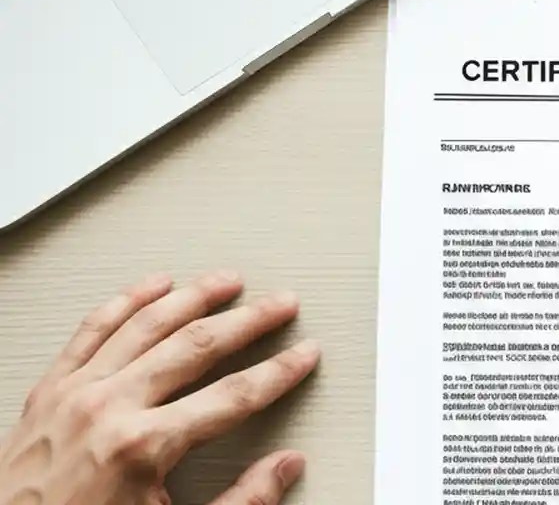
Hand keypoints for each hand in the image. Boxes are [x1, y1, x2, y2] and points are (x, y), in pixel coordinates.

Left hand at [0, 272, 319, 504]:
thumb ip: (241, 501)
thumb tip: (284, 467)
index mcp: (144, 447)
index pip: (234, 396)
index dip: (279, 372)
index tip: (304, 354)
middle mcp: (109, 408)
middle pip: (197, 346)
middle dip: (249, 321)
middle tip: (281, 304)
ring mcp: (75, 394)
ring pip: (147, 323)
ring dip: (194, 296)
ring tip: (227, 281)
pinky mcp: (48, 391)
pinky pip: (92, 329)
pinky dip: (126, 300)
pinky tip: (154, 284)